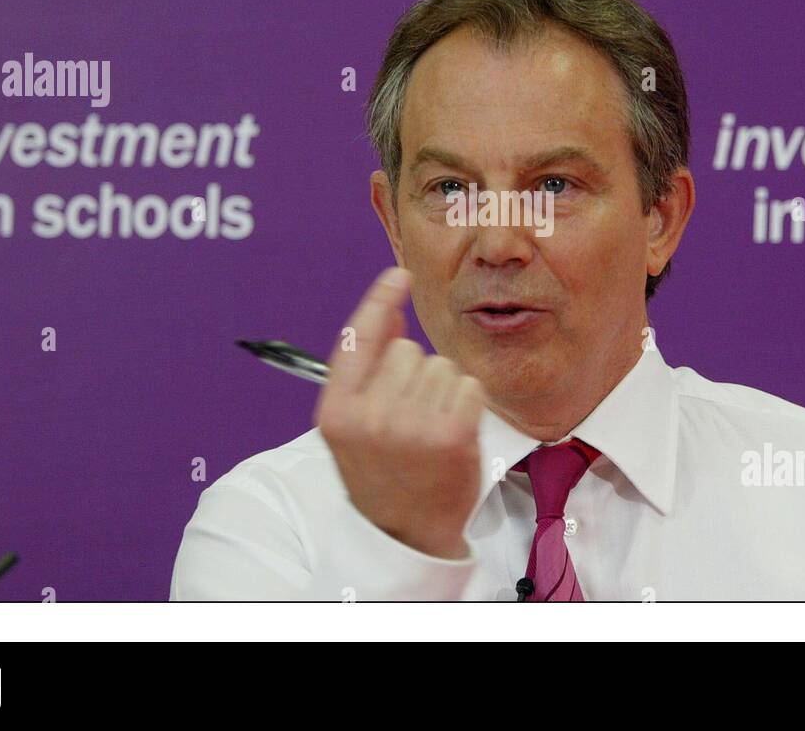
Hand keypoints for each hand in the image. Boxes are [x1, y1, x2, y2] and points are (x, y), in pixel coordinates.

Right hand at [315, 267, 485, 559]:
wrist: (406, 531)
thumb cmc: (381, 470)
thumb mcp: (353, 422)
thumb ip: (364, 366)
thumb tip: (389, 306)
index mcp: (337, 411)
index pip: (357, 339)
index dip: (379, 301)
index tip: (399, 273)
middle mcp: (370, 416)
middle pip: (406, 349)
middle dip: (414, 371)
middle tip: (410, 414)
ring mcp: (411, 427)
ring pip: (441, 365)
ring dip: (442, 388)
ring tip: (430, 427)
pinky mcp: (452, 436)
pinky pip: (467, 384)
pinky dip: (467, 401)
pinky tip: (453, 430)